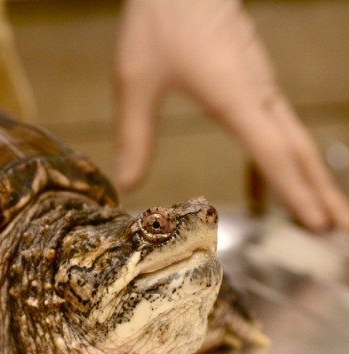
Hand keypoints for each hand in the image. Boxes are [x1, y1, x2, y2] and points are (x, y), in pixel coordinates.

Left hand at [114, 0, 348, 230]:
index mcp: (236, 96)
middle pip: (298, 148)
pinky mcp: (249, 72)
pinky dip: (282, 153)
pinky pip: (274, 121)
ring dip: (309, 174)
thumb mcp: (135, 82)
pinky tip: (270, 173)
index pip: (274, 154)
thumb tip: (129, 185)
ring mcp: (258, 79)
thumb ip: (135, 134)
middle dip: (321, 190)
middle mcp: (257, 90)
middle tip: (340, 229)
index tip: (318, 223)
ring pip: (292, 134)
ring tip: (324, 210)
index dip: (296, 192)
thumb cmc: (159, 20)